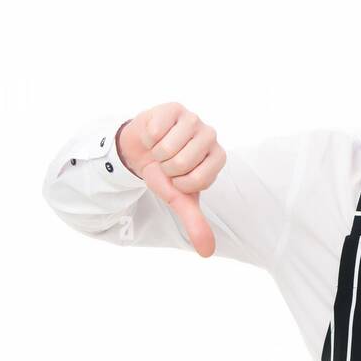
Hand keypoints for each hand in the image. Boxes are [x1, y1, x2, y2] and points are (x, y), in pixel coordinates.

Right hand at [118, 102, 223, 256]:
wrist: (143, 150)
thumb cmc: (166, 173)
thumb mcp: (179, 199)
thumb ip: (195, 222)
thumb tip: (207, 252)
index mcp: (218, 157)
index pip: (199, 179)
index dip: (180, 183)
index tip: (178, 178)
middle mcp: (211, 136)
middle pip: (182, 162)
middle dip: (166, 169)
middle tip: (167, 163)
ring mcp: (193, 119)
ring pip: (167, 146)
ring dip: (156, 153)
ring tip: (161, 150)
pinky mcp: (173, 108)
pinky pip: (155, 130)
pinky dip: (148, 138)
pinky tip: (154, 135)